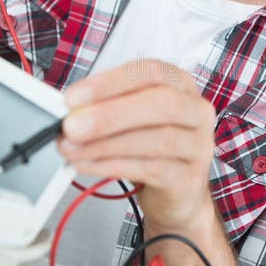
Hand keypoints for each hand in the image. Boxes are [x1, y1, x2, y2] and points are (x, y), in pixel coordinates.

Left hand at [58, 59, 216, 229]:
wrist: (176, 193)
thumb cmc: (151, 147)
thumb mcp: (130, 118)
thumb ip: (104, 109)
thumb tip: (67, 111)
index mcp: (179, 84)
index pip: (151, 72)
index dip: (111, 82)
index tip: (74, 97)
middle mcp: (195, 111)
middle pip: (161, 104)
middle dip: (111, 114)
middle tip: (72, 125)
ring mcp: (198, 145)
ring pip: (157, 140)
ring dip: (106, 144)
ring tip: (72, 148)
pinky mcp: (190, 177)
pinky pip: (152, 169)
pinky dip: (113, 166)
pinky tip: (88, 164)